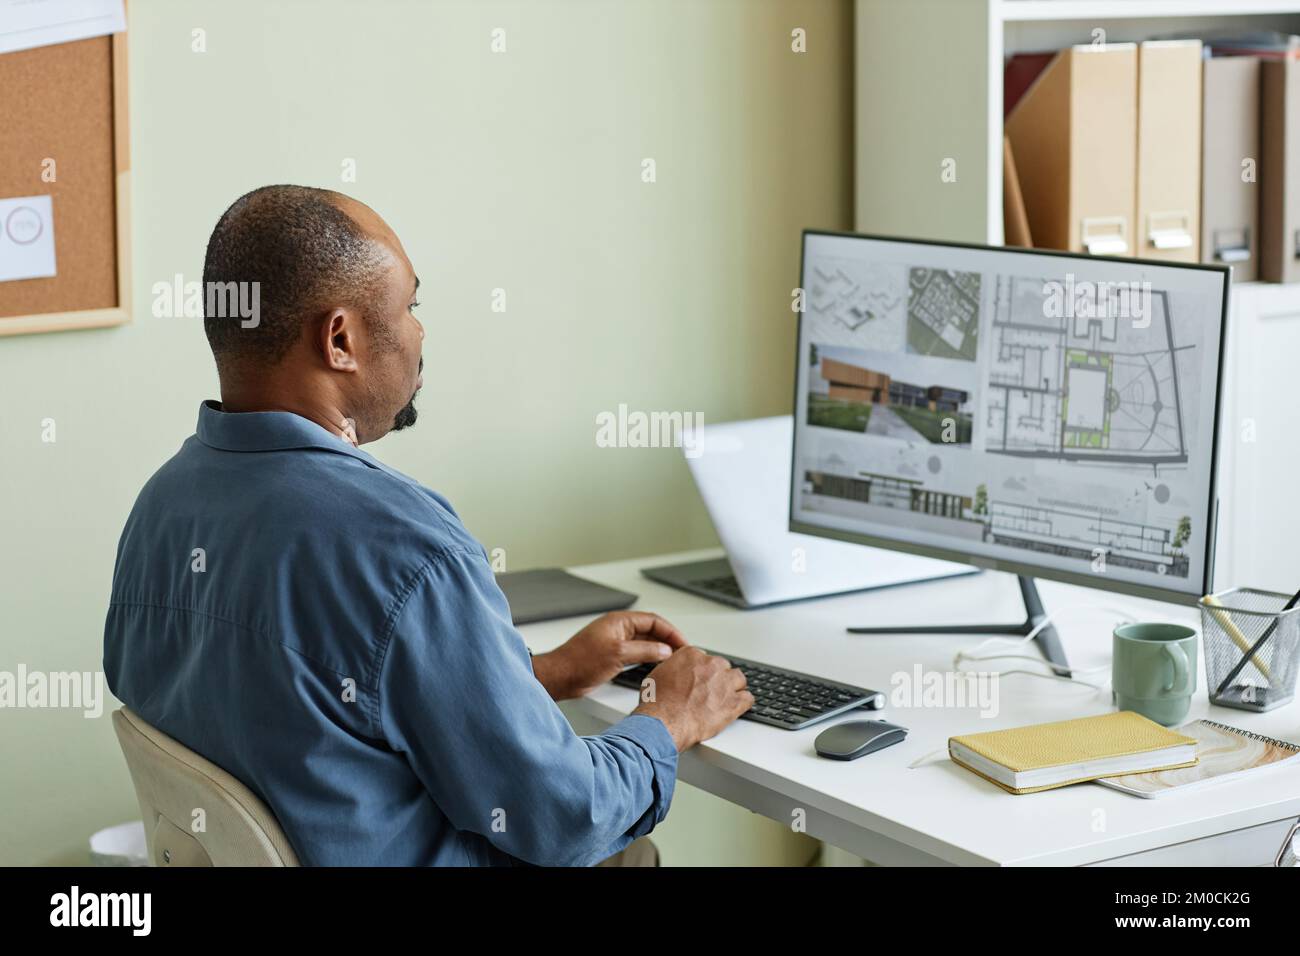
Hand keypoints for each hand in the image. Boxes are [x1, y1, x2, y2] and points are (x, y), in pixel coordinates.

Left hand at [531, 611, 686, 700]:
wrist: (560, 677)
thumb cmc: (580, 662)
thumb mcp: (618, 654)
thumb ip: (645, 651)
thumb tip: (665, 650)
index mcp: (619, 621)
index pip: (653, 621)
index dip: (671, 631)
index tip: (683, 644)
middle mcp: (618, 629)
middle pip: (651, 630)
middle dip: (668, 640)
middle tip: (682, 653)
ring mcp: (615, 643)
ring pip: (645, 643)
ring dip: (659, 650)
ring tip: (673, 660)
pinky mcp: (612, 656)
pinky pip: (637, 653)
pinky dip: (649, 658)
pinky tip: (656, 666)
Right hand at [632, 646, 752, 750]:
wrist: (664, 721)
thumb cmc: (657, 702)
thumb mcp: (657, 675)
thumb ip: (672, 668)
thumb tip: (674, 672)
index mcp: (692, 655)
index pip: (705, 658)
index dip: (703, 671)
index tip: (701, 680)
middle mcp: (710, 665)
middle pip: (723, 666)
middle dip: (718, 678)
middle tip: (710, 692)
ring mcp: (724, 683)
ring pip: (739, 679)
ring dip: (733, 687)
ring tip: (725, 698)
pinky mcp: (733, 702)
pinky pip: (748, 698)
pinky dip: (743, 703)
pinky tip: (736, 707)